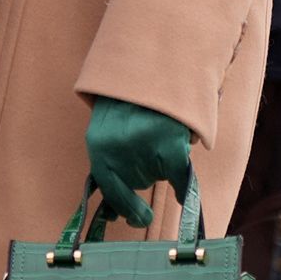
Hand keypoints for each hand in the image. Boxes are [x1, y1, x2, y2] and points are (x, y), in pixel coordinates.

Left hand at [84, 96, 192, 230]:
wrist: (154, 61)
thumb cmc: (130, 94)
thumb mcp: (107, 122)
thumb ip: (109, 155)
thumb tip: (113, 211)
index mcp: (97, 145)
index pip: (108, 189)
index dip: (121, 207)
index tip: (130, 218)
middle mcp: (116, 152)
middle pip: (135, 182)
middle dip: (142, 172)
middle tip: (148, 146)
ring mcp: (143, 151)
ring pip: (155, 177)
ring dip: (160, 166)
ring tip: (160, 135)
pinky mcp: (169, 148)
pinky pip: (178, 181)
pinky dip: (182, 189)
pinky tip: (183, 195)